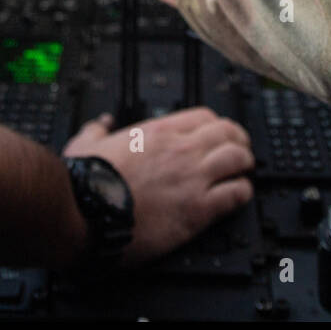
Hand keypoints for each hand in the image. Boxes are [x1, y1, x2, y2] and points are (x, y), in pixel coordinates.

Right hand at [62, 107, 253, 266]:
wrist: (86, 213)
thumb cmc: (86, 182)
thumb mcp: (85, 144)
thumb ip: (97, 131)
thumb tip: (100, 124)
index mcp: (156, 132)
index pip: (203, 116)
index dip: (217, 124)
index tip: (218, 134)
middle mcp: (180, 151)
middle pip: (228, 134)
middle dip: (238, 141)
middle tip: (240, 151)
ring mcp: (192, 179)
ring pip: (238, 160)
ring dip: (245, 164)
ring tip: (244, 172)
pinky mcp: (198, 209)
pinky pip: (236, 194)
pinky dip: (242, 193)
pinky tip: (240, 195)